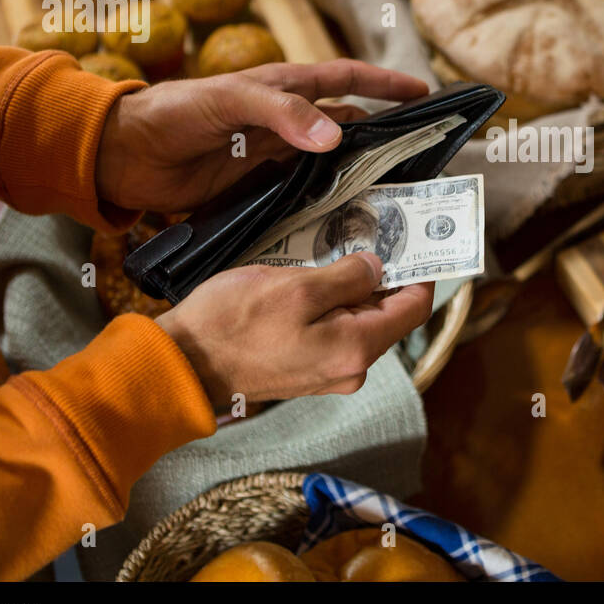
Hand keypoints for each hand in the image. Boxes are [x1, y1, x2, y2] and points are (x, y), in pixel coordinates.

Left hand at [96, 60, 427, 211]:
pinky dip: (329, 200)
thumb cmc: (171, 113)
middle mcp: (285, 120)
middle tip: (422, 151)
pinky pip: (305, 191)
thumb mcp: (228, 100)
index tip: (423, 92)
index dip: (385, 83)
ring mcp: (274, 154)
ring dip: (360, 171)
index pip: (346, 78)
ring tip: (396, 190)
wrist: (121, 155)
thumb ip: (281, 112)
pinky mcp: (258, 186)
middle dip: (384, 131)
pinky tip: (348, 216)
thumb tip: (335, 134)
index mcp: (282, 87)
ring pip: (331, 160)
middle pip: (347, 122)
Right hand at [156, 252, 433, 403]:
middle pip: (389, 314)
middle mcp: (352, 368)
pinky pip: (336, 330)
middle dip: (389, 274)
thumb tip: (377, 267)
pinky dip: (336, 303)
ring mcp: (329, 372)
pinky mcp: (307, 368)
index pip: (414, 308)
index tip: (421, 239)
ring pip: (361, 320)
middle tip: (383, 232)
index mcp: (357, 348)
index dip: (421, 271)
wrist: (182, 366)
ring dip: (358, 286)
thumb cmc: (233, 325)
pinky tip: (320, 276)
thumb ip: (346, 277)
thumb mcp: (296, 287)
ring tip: (347, 248)